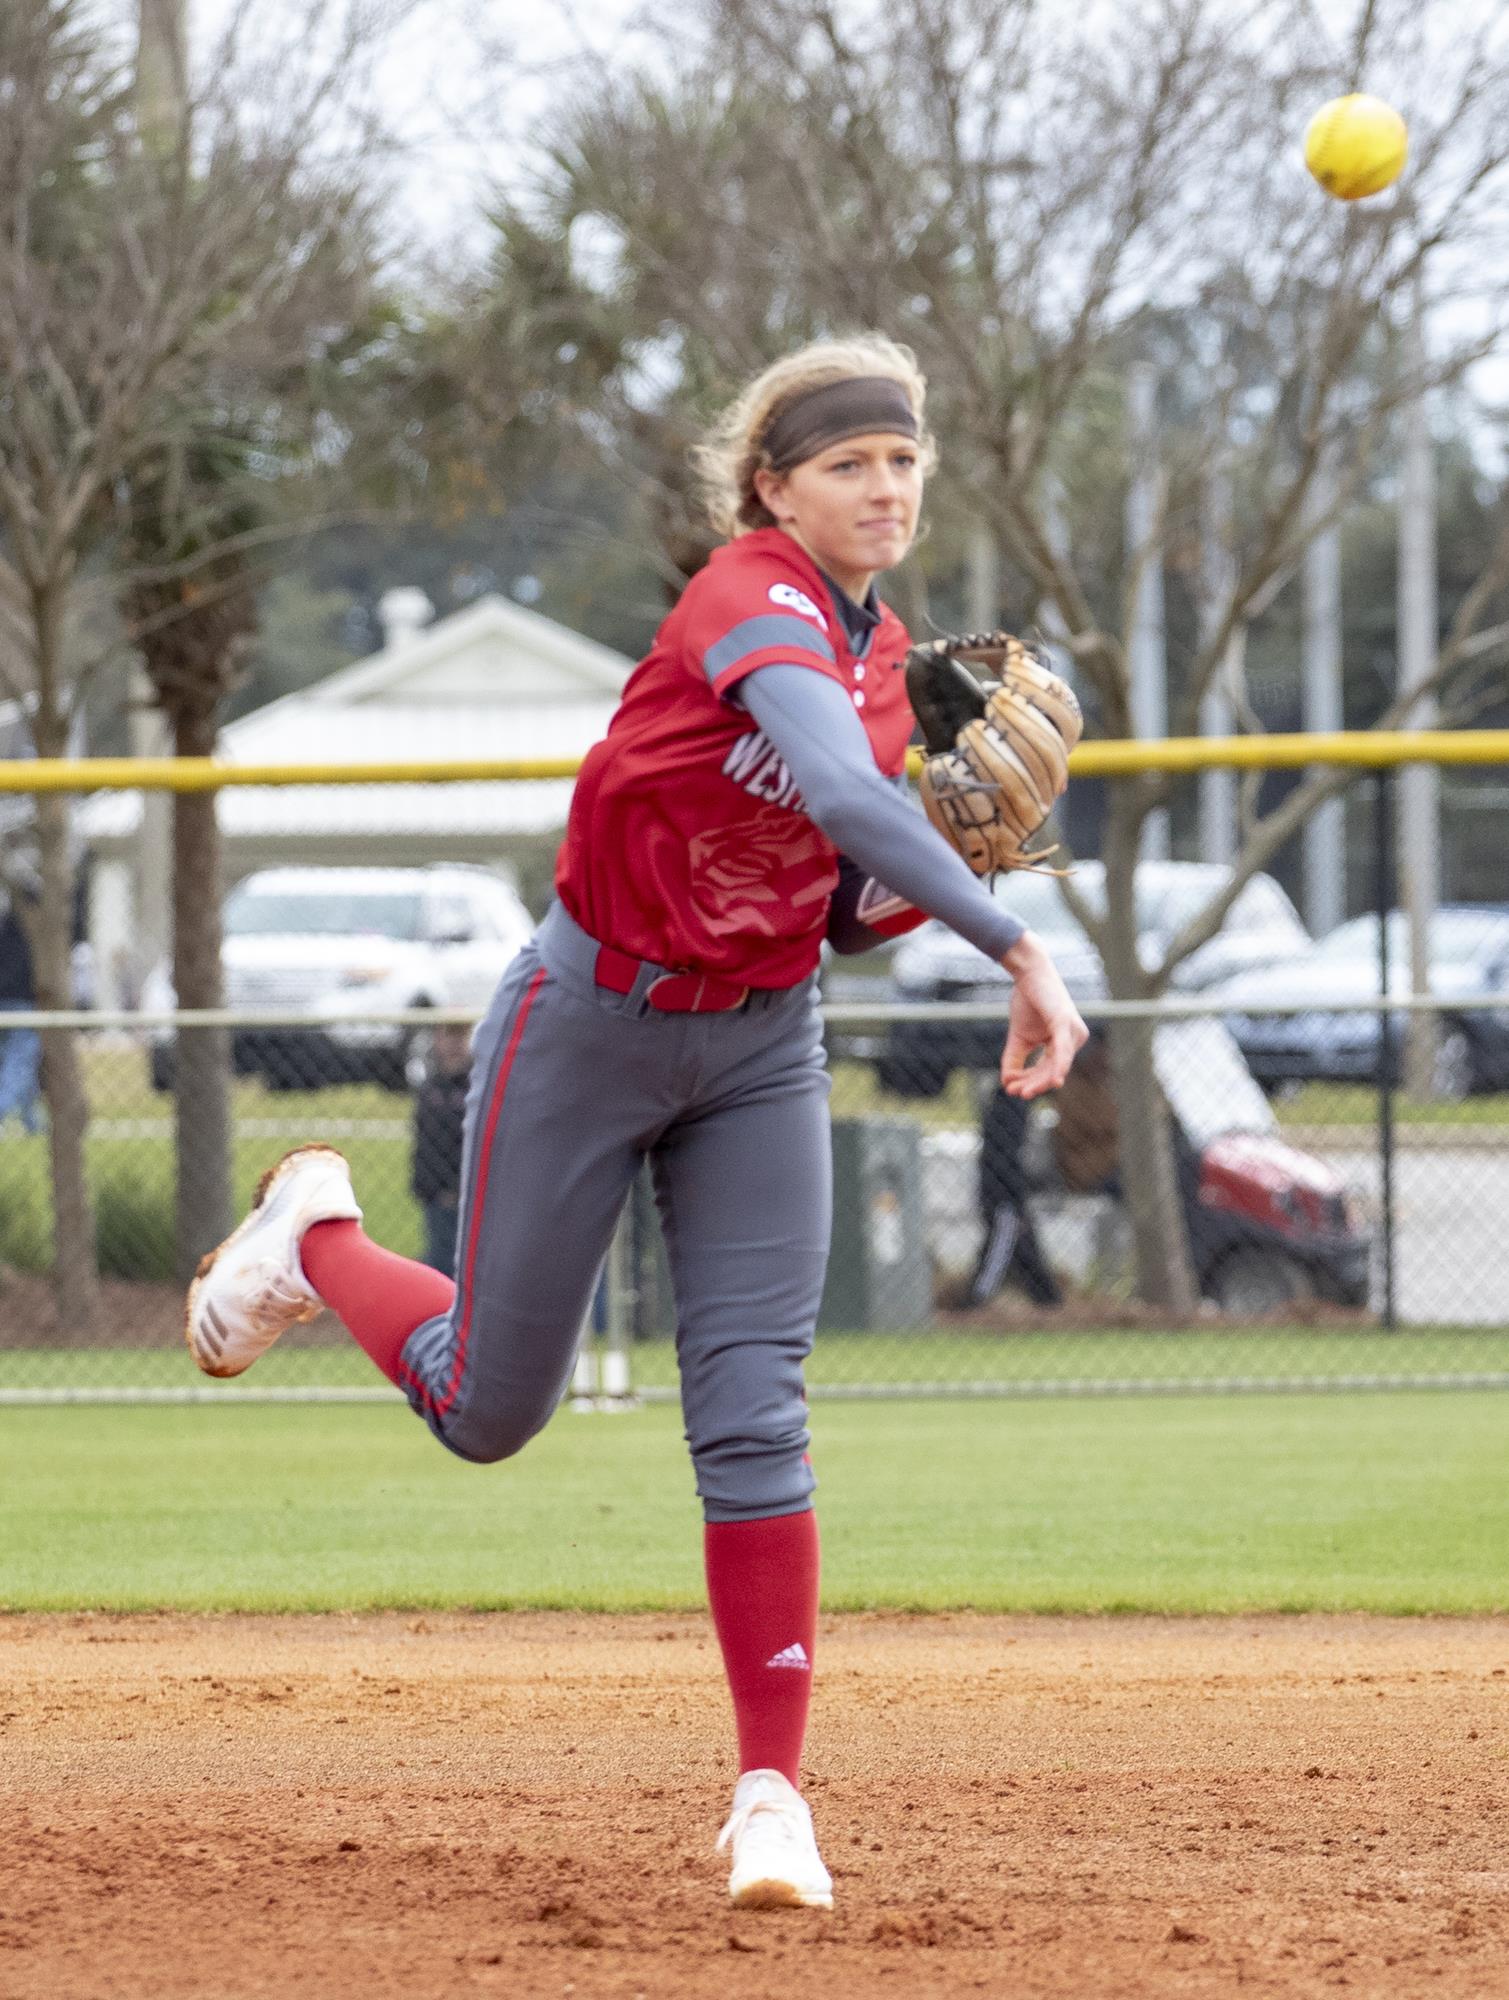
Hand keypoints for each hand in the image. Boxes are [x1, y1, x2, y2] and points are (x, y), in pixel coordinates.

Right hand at [998, 931, 1088, 1098]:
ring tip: (1024, 1091)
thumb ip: (1014, 1059)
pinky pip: (1063, 1050)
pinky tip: (1054, 1081)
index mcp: (1065, 1042)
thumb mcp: (1019, 1037)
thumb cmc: (1027, 1001)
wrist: (1028, 973)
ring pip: (1058, 1065)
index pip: (1049, 1069)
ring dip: (1041, 1081)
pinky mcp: (1066, 1022)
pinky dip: (1059, 1066)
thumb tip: (1006, 1082)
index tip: (1012, 1090)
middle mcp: (1075, 1038)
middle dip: (1035, 1084)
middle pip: (1054, 1070)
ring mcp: (1073, 1031)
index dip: (1031, 1081)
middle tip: (1017, 1094)